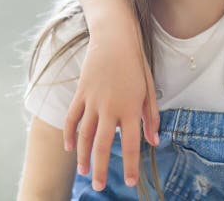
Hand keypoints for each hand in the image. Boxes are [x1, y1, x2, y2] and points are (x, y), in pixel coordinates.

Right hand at [63, 32, 158, 189]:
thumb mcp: (149, 89)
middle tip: (99, 187)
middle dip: (101, 169)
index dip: (132, 165)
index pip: (132, 143)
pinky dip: (69, 136)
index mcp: (131, 108)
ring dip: (84, 157)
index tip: (131, 183)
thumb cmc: (136, 63)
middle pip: (104, 146)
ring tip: (85, 173)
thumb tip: (154, 141)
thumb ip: (151, 117)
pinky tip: (70, 149)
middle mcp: (110, 108)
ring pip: (85, 136)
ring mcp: (93, 101)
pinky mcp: (80, 94)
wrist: (115, 38)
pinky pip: (72, 119)